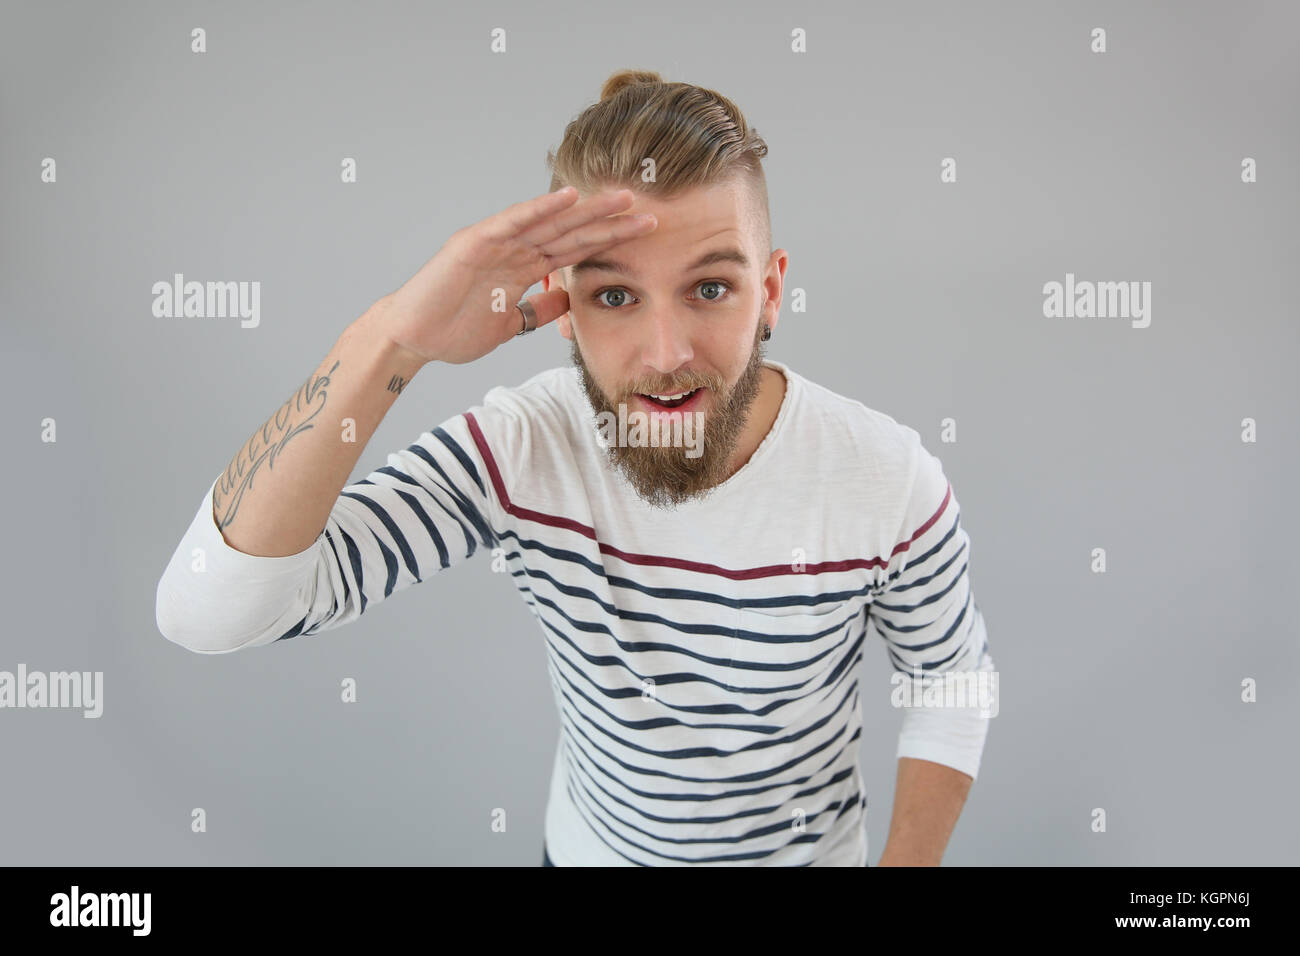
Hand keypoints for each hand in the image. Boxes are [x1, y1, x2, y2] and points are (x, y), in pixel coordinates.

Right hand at [379, 187, 656, 364]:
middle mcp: (515, 249)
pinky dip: (540, 209)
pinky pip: (513, 222)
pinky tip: (567, 197)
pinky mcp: (475, 242)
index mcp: (524, 268)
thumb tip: (568, 299)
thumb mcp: (510, 324)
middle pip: (572, 231)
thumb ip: (538, 309)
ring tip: (622, 198)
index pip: (577, 250)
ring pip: (550, 221)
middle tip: (649, 209)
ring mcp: (496, 242)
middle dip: (610, 222)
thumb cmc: (453, 331)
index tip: (645, 237)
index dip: (611, 242)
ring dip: (586, 209)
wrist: (414, 339)